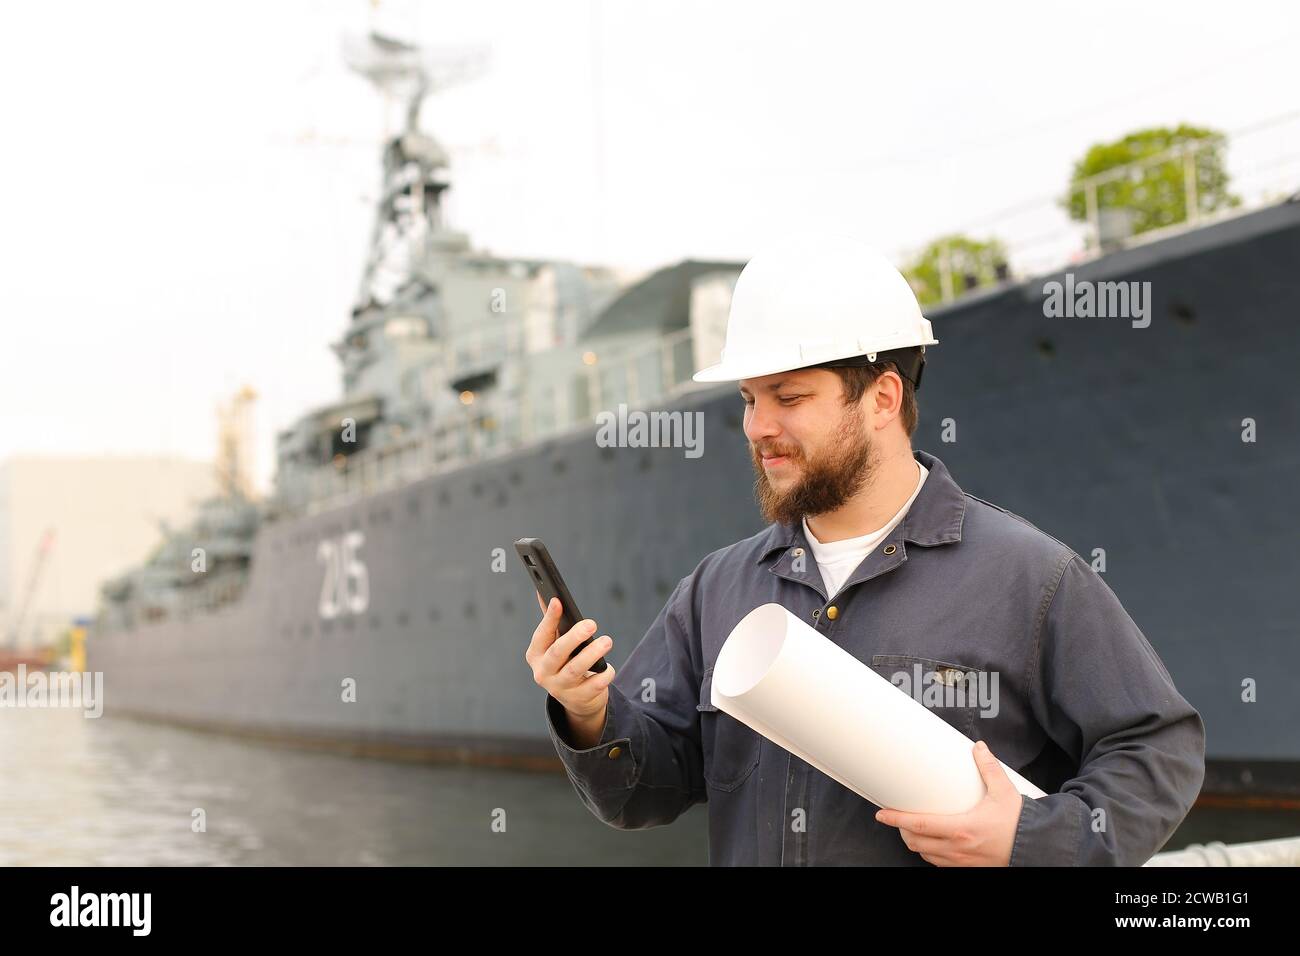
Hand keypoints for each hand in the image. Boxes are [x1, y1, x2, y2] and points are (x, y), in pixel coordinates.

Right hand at [524, 592, 615, 738]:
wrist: (576, 699)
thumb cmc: (565, 662)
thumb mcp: (555, 644)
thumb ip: (552, 621)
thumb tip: (546, 593)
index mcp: (535, 655)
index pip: (541, 635)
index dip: (549, 618)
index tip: (558, 601)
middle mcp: (543, 672)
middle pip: (558, 653)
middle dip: (574, 637)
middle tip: (592, 623)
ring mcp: (560, 688)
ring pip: (575, 670)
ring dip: (592, 654)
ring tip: (606, 641)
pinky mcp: (578, 699)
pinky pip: (594, 686)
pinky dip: (603, 675)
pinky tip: (608, 668)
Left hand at [874, 740, 1022, 865]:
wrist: (1037, 849)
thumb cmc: (1019, 824)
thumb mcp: (1004, 792)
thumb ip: (989, 768)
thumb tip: (979, 748)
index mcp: (962, 829)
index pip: (919, 825)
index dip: (896, 819)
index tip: (882, 814)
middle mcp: (958, 848)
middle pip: (915, 842)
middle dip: (901, 831)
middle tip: (896, 817)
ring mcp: (962, 862)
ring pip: (925, 855)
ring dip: (915, 842)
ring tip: (911, 828)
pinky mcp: (968, 868)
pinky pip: (939, 864)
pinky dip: (930, 853)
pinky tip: (932, 842)